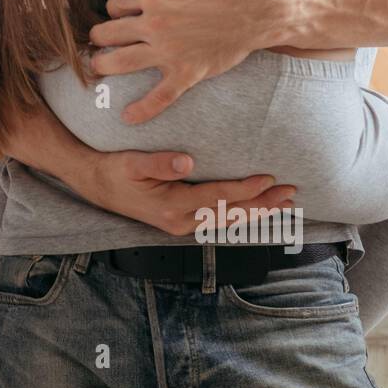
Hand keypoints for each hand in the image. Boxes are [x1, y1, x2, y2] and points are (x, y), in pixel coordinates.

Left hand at [90, 0, 266, 123]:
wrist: (260, 9)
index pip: (116, 5)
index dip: (113, 9)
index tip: (118, 14)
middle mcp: (155, 25)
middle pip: (109, 33)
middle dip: (98, 36)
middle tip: (96, 40)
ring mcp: (169, 51)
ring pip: (122, 62)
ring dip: (103, 65)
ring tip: (97, 67)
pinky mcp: (186, 72)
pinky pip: (160, 95)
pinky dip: (142, 109)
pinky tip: (127, 117)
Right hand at [93, 149, 295, 235]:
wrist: (96, 184)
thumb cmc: (114, 170)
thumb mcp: (131, 163)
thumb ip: (159, 163)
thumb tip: (187, 162)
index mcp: (171, 206)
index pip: (217, 197)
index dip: (244, 189)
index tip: (269, 178)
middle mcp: (180, 221)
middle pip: (230, 214)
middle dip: (262, 205)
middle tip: (291, 193)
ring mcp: (182, 224)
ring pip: (228, 220)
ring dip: (257, 212)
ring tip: (284, 204)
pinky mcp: (182, 221)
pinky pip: (219, 219)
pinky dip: (241, 214)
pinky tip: (256, 209)